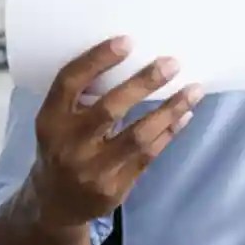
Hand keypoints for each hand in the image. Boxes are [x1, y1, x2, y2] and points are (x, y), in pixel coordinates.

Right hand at [27, 37, 203, 229]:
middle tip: (172, 63)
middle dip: (144, 83)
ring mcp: (91, 170)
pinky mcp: (113, 188)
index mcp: (50, 120)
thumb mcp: (60, 122)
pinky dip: (169, 132)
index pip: (69, 83)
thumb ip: (85, 98)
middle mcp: (68, 144)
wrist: (55, 203)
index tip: (127, 41)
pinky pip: (148, 155)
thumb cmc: (64, 147)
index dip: (97, 60)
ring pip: (138, 135)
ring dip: (170, 110)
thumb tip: (138, 61)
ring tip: (194, 89)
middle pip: (110, 108)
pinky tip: (185, 115)